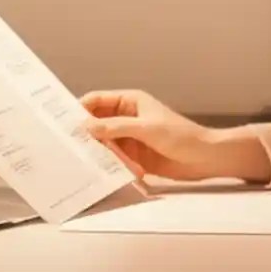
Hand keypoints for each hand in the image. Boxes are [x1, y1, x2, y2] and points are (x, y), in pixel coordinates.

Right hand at [78, 89, 220, 180]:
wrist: (206, 159)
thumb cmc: (182, 136)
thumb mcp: (147, 128)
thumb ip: (116, 127)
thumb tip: (87, 126)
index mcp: (130, 101)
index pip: (96, 100)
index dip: (80, 109)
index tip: (64, 122)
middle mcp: (126, 117)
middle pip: (96, 122)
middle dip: (86, 133)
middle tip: (69, 145)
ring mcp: (129, 137)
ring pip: (103, 142)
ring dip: (97, 151)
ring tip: (85, 161)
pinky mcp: (133, 156)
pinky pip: (113, 157)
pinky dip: (107, 163)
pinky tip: (101, 171)